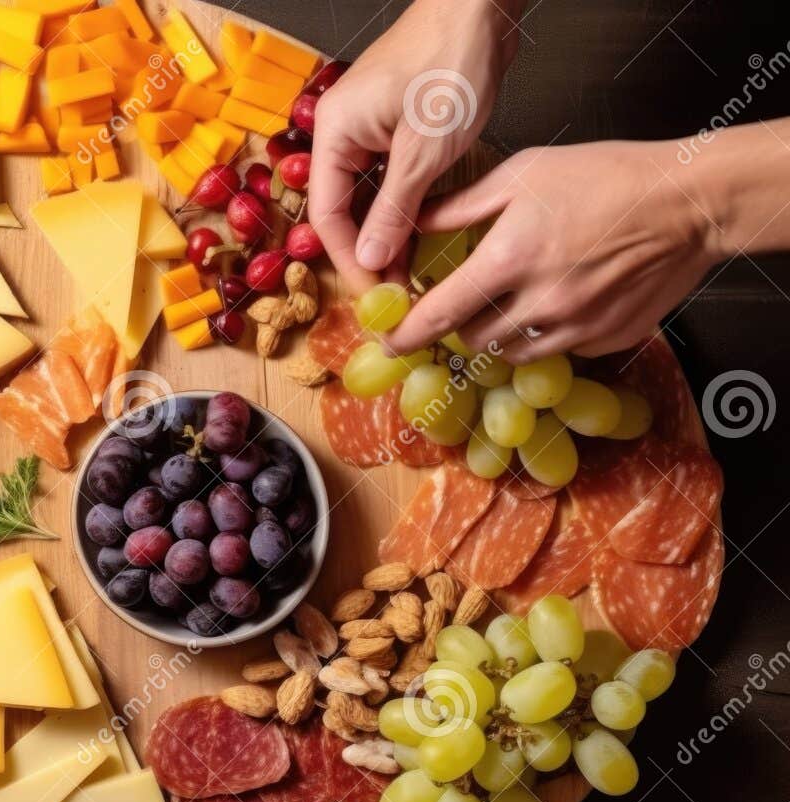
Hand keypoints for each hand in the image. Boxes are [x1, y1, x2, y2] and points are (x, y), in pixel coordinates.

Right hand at [310, 0, 519, 293]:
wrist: (479, 6)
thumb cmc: (450, 62)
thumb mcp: (424, 151)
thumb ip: (394, 210)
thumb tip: (372, 260)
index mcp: (334, 135)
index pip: (328, 216)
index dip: (349, 260)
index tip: (373, 295)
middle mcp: (343, 133)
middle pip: (344, 209)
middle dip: (367, 252)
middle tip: (394, 293)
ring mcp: (368, 128)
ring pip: (368, 196)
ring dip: (387, 234)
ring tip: (410, 273)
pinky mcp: (394, 125)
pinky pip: (388, 177)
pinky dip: (402, 206)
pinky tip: (420, 234)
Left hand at [382, 140, 717, 359]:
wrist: (689, 202)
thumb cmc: (605, 176)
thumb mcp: (524, 174)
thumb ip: (460, 207)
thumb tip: (408, 225)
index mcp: (509, 261)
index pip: (438, 315)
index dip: (406, 334)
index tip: (388, 342)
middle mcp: (538, 304)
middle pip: (471, 339)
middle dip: (458, 325)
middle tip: (462, 302)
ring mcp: (575, 328)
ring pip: (511, 352)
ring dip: (498, 334)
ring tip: (511, 299)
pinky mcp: (605, 340)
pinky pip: (557, 350)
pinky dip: (545, 334)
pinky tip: (560, 300)